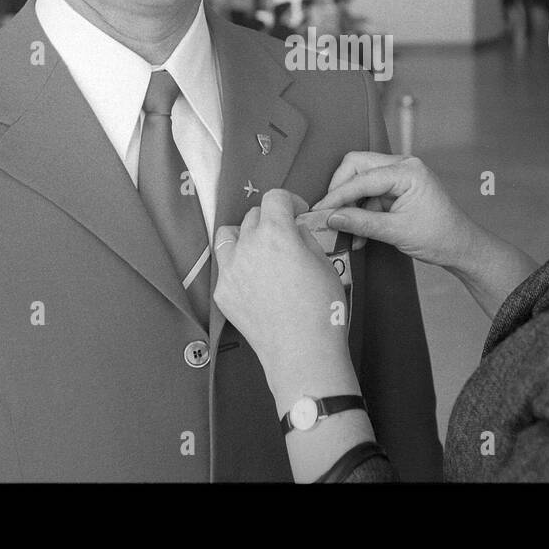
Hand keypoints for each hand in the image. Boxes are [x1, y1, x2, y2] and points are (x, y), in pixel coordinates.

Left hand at [213, 189, 354, 398]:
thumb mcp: (325, 263)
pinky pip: (226, 267)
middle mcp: (247, 246)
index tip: (298, 213)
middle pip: (253, 216)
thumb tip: (294, 232)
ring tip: (260, 253)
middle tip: (285, 238)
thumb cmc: (322, 307)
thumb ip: (305, 239)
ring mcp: (230, 270)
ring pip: (228, 236)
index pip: (274, 198)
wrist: (302, 351)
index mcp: (276, 233)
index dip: (290, 202)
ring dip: (245, 236)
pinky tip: (255, 283)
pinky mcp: (223, 293)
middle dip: (270, 220)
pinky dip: (238, 266)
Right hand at [313, 152, 482, 273]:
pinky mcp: (397, 187)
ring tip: (348, 234)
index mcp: (408, 171)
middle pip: (357, 166)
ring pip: (361, 181)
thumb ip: (361, 223)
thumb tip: (331, 218)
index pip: (362, 177)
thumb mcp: (396, 232)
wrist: (461, 246)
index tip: (319, 211)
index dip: (337, 195)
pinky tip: (359, 235)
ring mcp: (400, 175)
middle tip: (328, 214)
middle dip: (340, 191)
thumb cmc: (438, 237)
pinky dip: (362, 212)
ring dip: (351, 206)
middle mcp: (403, 165)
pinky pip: (370, 194)